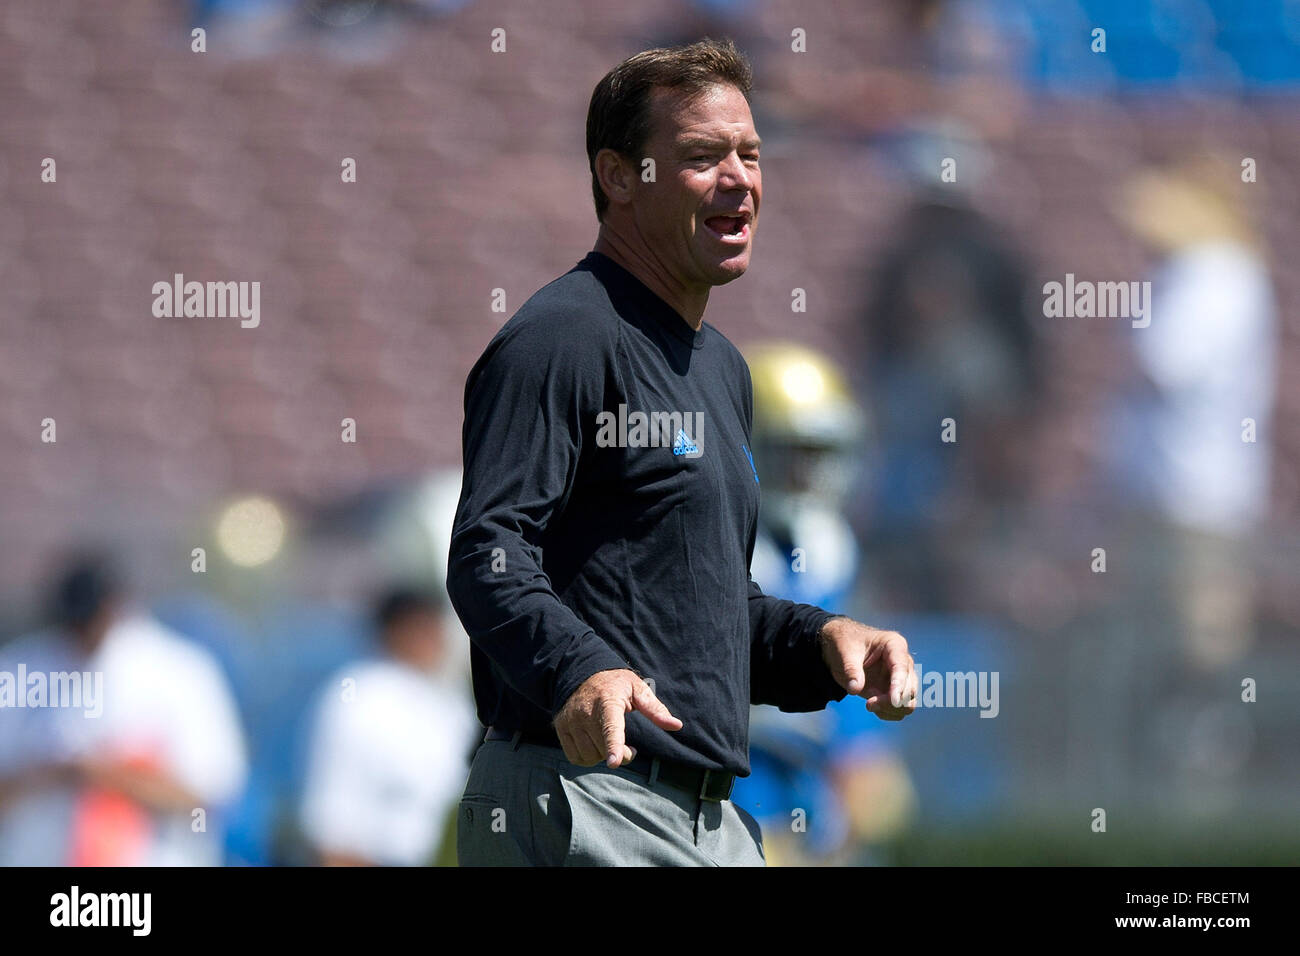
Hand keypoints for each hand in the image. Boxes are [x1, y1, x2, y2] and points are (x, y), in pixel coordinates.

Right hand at [553, 669, 682, 767]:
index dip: (614, 746)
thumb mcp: (637, 689)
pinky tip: (596, 746)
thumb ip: (655, 709)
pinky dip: (588, 758)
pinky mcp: (561, 728)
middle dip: (621, 753)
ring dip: (603, 756)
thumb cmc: (614, 683)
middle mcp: (585, 712)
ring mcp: (570, 721)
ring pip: (590, 756)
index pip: (611, 728)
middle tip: (630, 746)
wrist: (581, 672)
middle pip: (603, 749)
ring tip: (611, 743)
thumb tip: (676, 725)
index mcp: (608, 701)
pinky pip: (575, 758)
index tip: (614, 762)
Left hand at [819, 618, 916, 720]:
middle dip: (891, 702)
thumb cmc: (846, 644)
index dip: (900, 686)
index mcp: (894, 645)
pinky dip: (888, 713)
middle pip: (909, 689)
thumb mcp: (845, 652)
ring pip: (908, 702)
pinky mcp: (895, 691)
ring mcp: (901, 678)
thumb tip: (855, 689)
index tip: (894, 701)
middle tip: (868, 704)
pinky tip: (873, 707)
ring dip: (891, 710)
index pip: (902, 668)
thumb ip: (851, 670)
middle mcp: (903, 662)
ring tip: (869, 704)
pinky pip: (900, 709)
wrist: (842, 648)